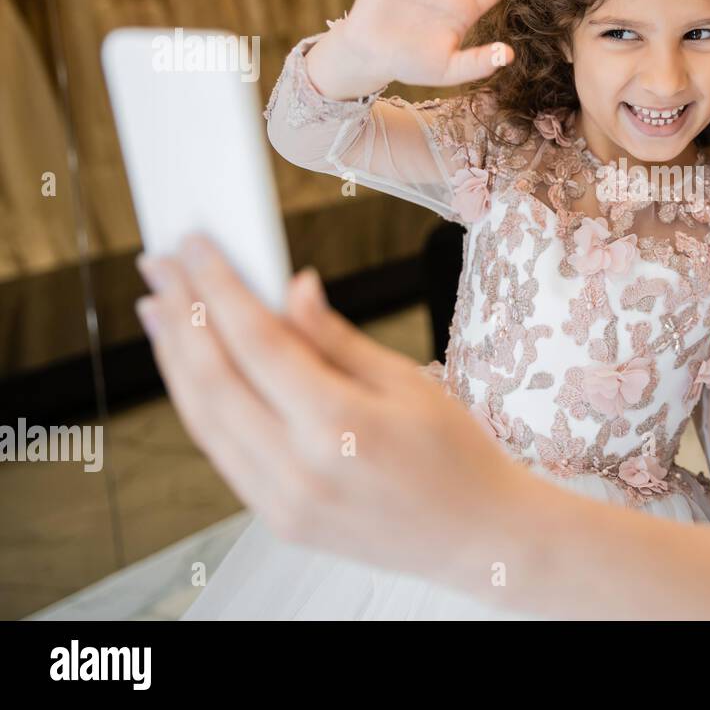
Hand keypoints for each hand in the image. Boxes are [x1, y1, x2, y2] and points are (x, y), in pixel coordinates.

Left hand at [134, 235, 529, 588]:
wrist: (477, 535)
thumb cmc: (456, 454)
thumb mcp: (407, 381)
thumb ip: (335, 337)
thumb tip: (292, 288)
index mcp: (341, 425)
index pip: (258, 342)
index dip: (218, 288)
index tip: (195, 248)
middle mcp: (300, 470)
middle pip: (215, 379)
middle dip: (180, 316)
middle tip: (160, 267)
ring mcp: (283, 503)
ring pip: (204, 420)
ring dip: (176, 360)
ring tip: (161, 312)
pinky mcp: (278, 521)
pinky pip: (221, 454)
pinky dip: (200, 405)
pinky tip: (194, 371)